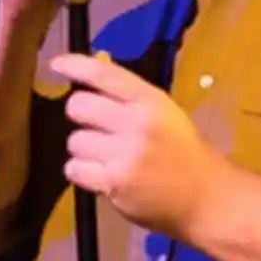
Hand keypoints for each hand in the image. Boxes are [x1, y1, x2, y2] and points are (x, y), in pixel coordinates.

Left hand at [50, 52, 229, 239]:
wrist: (204, 195)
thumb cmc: (183, 151)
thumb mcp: (164, 113)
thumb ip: (129, 99)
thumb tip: (89, 82)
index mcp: (150, 100)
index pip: (104, 74)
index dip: (75, 66)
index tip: (56, 65)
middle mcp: (136, 122)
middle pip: (79, 106)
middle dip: (81, 115)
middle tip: (95, 126)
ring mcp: (124, 154)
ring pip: (75, 141)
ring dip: (84, 149)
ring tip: (106, 157)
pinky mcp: (113, 183)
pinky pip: (75, 169)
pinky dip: (82, 171)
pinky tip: (101, 175)